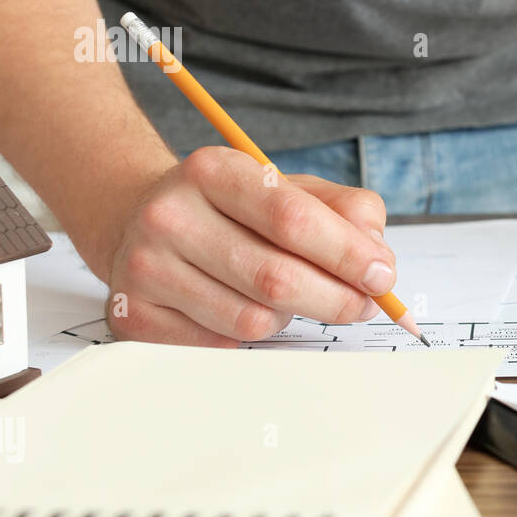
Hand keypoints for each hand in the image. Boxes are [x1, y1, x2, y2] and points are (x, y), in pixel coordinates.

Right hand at [102, 147, 395, 344]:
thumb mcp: (291, 189)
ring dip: (291, 317)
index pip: (292, 218)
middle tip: (363, 304)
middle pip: (276, 278)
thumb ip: (348, 213)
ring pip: (252, 320)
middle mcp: (169, 215)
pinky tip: (246, 307)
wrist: (146, 222)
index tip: (382, 276)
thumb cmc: (237, 210)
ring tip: (290, 296)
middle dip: (336, 299)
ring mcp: (144, 268)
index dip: (347, 253)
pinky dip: (251, 336)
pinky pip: (221, 345)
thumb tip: (378, 262)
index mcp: (212, 171)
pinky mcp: (134, 315)